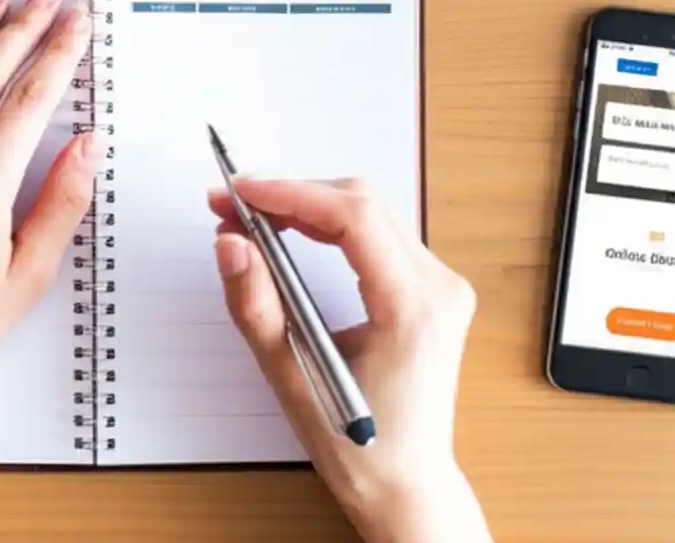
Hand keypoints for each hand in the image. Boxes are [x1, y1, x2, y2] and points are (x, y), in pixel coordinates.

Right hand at [209, 179, 490, 542]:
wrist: (406, 482)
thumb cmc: (358, 446)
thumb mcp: (290, 377)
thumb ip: (255, 305)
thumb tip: (231, 244)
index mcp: (412, 309)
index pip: (353, 218)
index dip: (290, 193)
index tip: (239, 193)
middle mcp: (440, 288)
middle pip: (363, 205)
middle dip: (294, 196)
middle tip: (234, 207)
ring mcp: (443, 287)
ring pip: (371, 215)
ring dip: (311, 208)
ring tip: (254, 220)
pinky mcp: (433, 291)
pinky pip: (381, 237)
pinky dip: (333, 228)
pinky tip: (293, 234)